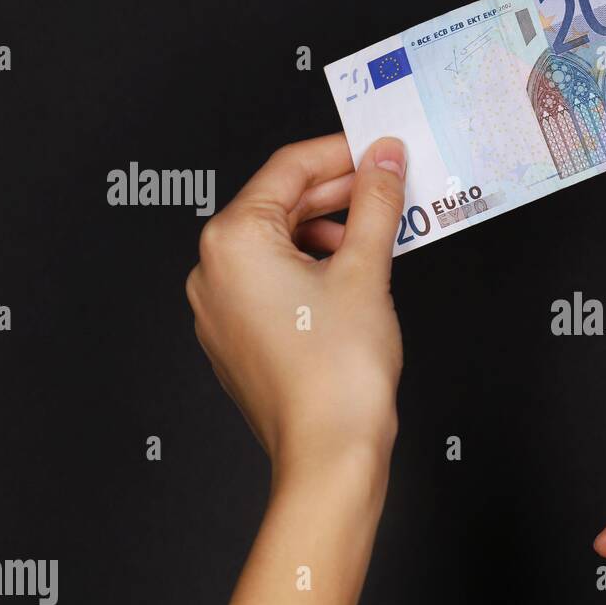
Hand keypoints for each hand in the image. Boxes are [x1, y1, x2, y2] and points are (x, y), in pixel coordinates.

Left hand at [168, 134, 406, 604]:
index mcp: (232, 242)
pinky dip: (314, 269)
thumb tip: (385, 160)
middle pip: (280, 206)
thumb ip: (376, 202)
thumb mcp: (368, 270)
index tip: (380, 149)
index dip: (342, 153)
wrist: (331, 454)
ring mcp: (221, 309)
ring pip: (279, 246)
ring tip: (382, 235)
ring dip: (330, 233)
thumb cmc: (338, 375)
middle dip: (339, 196)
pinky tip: (357, 274)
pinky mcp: (238, 339)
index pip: (288, 170)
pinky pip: (274, 283)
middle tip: (391, 187)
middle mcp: (213, 272)